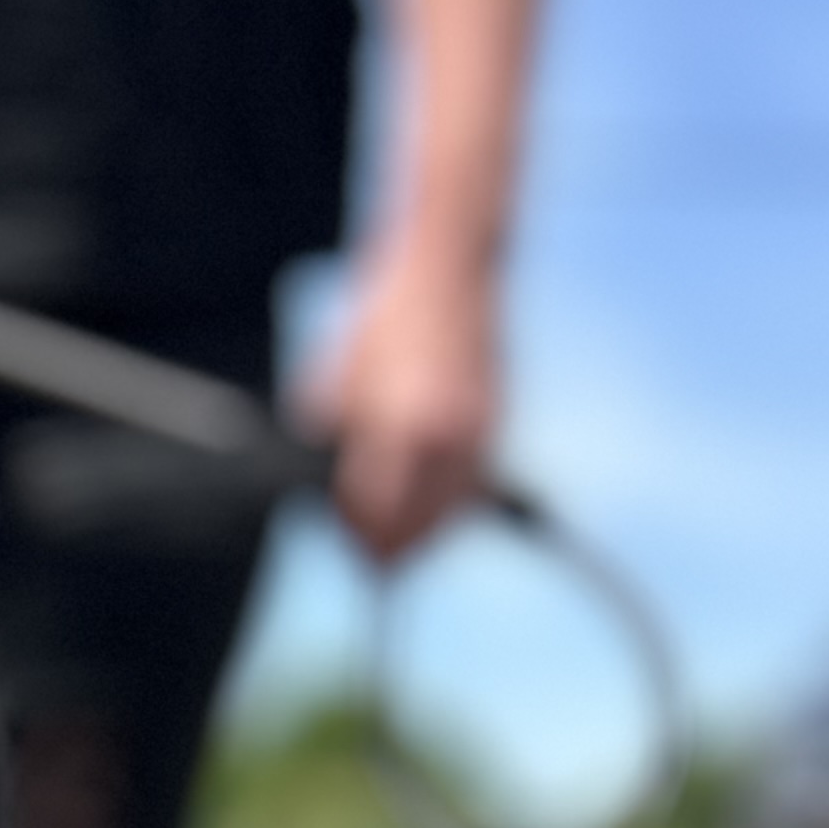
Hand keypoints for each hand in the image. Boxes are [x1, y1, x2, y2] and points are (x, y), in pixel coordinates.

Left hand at [298, 236, 503, 561]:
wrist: (447, 270)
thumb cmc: (383, 323)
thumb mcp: (332, 387)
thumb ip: (329, 447)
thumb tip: (331, 501)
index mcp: (402, 433)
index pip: (377, 520)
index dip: (358, 541)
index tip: (347, 548)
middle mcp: (447, 442)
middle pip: (417, 532)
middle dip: (389, 550)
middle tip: (368, 557)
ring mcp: (480, 436)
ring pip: (450, 518)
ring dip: (422, 534)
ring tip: (394, 535)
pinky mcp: (499, 426)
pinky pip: (474, 491)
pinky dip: (450, 506)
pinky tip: (427, 501)